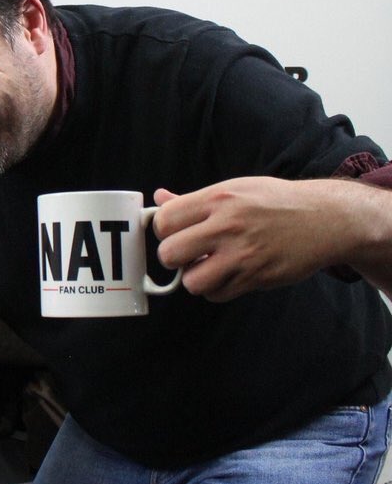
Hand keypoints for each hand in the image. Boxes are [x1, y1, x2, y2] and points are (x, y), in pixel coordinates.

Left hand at [152, 177, 349, 300]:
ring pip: (192, 282)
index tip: (172, 231)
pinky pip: (217, 294)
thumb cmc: (274, 202)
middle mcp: (228, 226)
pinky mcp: (257, 277)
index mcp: (218, 198)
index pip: (164, 220)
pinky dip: (216, 288)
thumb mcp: (234, 189)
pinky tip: (226, 273)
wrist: (324, 219)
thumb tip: (158, 198)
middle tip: (185, 252)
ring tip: (206, 265)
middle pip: (169, 253)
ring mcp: (243, 255)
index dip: (162, 229)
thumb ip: (193, 200)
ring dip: (194, 277)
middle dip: (172, 256)